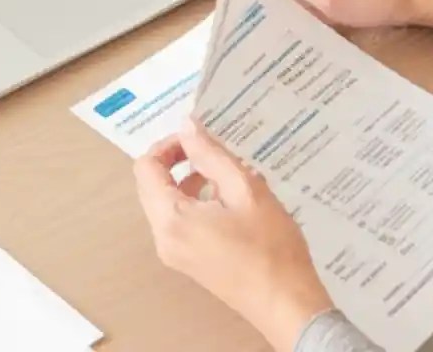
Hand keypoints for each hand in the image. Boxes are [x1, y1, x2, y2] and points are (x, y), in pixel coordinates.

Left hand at [134, 119, 333, 351]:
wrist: (286, 305)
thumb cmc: (270, 247)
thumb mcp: (245, 190)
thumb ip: (211, 155)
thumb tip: (187, 126)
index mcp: (171, 218)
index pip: (146, 168)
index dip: (168, 146)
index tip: (198, 140)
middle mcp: (163, 237)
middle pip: (151, 186)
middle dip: (177, 163)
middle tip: (213, 153)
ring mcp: (174, 252)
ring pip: (167, 204)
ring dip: (189, 182)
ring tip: (229, 175)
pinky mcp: (188, 261)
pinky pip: (179, 222)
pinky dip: (196, 203)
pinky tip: (231, 200)